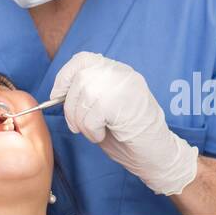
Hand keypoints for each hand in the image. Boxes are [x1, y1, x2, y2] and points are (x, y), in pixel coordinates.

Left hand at [51, 52, 198, 195]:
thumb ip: (86, 94)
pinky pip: (92, 115)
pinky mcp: (126, 104)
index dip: (65, 76)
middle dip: (70, 107)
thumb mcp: (104, 108)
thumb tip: (59, 94)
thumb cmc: (129, 136)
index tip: (57, 96)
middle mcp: (123, 74)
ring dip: (81, 122)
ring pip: (84, 97)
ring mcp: (126, 87)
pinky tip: (103, 135)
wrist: (158, 155)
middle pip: (80, 78)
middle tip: (77, 126)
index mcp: (118, 72)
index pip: (83, 59)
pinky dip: (91, 131)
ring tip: (95, 132)